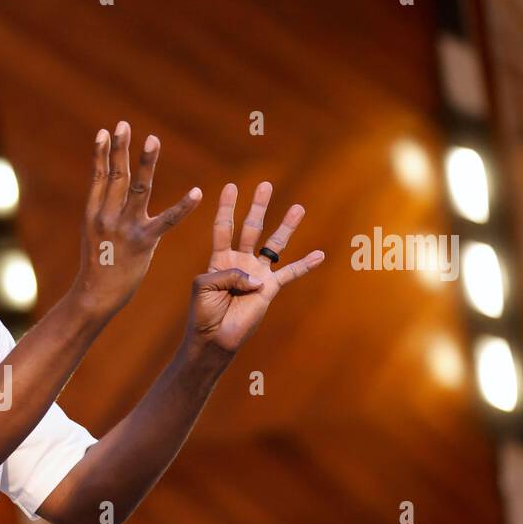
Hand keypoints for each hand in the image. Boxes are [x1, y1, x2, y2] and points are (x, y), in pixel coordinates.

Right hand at [70, 121, 201, 321]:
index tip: (106, 132)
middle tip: (124, 125)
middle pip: (116, 176)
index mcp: (93, 214)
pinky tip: (197, 192)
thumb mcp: (93, 236)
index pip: (99, 177)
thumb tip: (107, 192)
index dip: (102, 154)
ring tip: (152, 139)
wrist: (96, 296)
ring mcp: (125, 229)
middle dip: (119, 149)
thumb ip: (103, 212)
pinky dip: (183, 206)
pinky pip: (167, 221)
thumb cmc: (97, 266)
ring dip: (145, 162)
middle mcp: (107, 217)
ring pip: (137, 188)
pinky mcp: (144, 243)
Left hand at [186, 181, 324, 354]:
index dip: (227, 208)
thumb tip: (257, 277)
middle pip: (251, 228)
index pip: (224, 227)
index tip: (231, 186)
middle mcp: (240, 262)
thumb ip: (228, 274)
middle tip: (265, 185)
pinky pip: (290, 273)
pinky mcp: (269, 289)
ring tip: (298, 208)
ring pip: (274, 245)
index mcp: (219, 259)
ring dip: (286, 227)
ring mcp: (256, 274)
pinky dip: (305, 265)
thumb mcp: (205, 285)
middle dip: (258, 207)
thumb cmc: (203, 312)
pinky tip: (319, 255)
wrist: (213, 338)